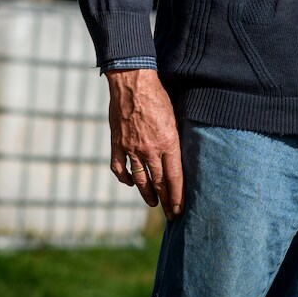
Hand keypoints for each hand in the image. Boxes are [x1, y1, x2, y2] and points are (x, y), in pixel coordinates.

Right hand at [106, 68, 183, 219]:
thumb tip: (180, 157)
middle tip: (170, 214)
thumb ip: (175, 139)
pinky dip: (125, 178)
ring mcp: (132, 148)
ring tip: (152, 203)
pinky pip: (119, 167)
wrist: (132, 82)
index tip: (179, 209)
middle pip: (159, 182)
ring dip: (147, 194)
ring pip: (140, 179)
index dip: (177, 197)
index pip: (175, 178)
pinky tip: (130, 183)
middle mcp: (150, 149)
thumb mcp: (175, 117)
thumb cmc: (158, 96)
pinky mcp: (117, 143)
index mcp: (168, 142)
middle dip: (165, 201)